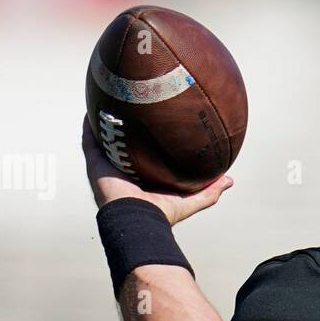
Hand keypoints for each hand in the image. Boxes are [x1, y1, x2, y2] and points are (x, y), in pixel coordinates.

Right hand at [81, 116, 232, 225]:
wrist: (139, 220)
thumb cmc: (161, 214)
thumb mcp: (190, 201)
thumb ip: (209, 191)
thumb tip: (230, 180)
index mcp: (142, 179)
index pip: (143, 157)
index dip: (146, 142)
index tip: (155, 124)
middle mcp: (124, 172)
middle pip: (122, 146)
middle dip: (125, 128)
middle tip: (132, 107)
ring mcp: (108, 167)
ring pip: (103, 141)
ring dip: (105, 123)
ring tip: (109, 101)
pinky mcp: (96, 165)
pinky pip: (89, 142)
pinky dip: (89, 127)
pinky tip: (92, 111)